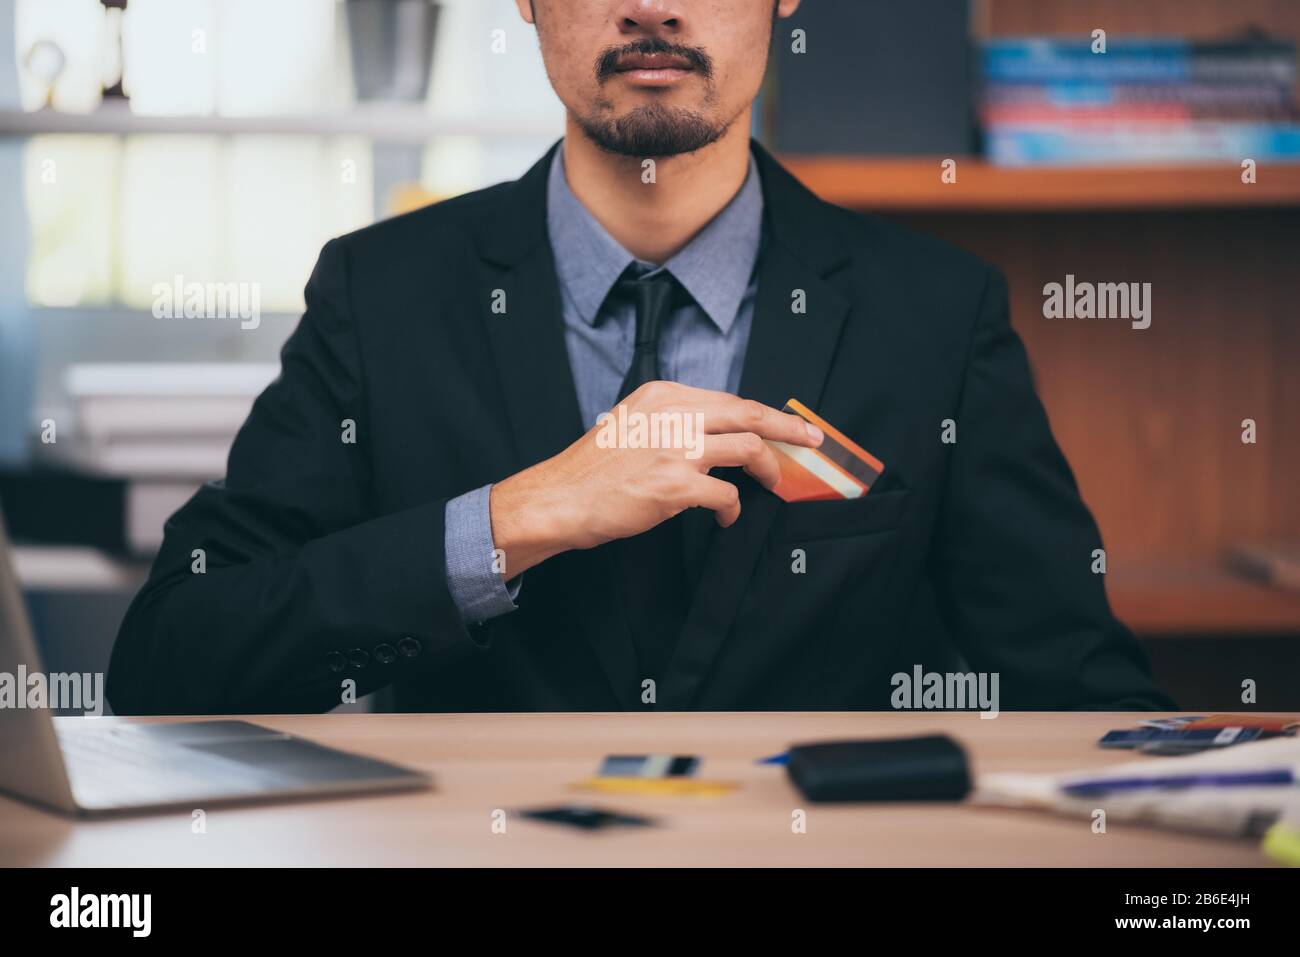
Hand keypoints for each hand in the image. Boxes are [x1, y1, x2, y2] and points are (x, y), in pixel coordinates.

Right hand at [488, 381, 822, 576]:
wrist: (560, 498)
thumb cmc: (592, 469)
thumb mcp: (631, 421)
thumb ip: (673, 420)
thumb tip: (717, 433)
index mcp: (663, 395)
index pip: (729, 399)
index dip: (764, 414)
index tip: (787, 424)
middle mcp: (673, 414)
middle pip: (749, 413)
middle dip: (789, 428)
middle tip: (812, 440)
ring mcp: (676, 449)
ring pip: (747, 449)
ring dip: (768, 470)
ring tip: (773, 484)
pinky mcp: (676, 486)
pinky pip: (728, 495)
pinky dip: (734, 509)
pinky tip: (726, 516)